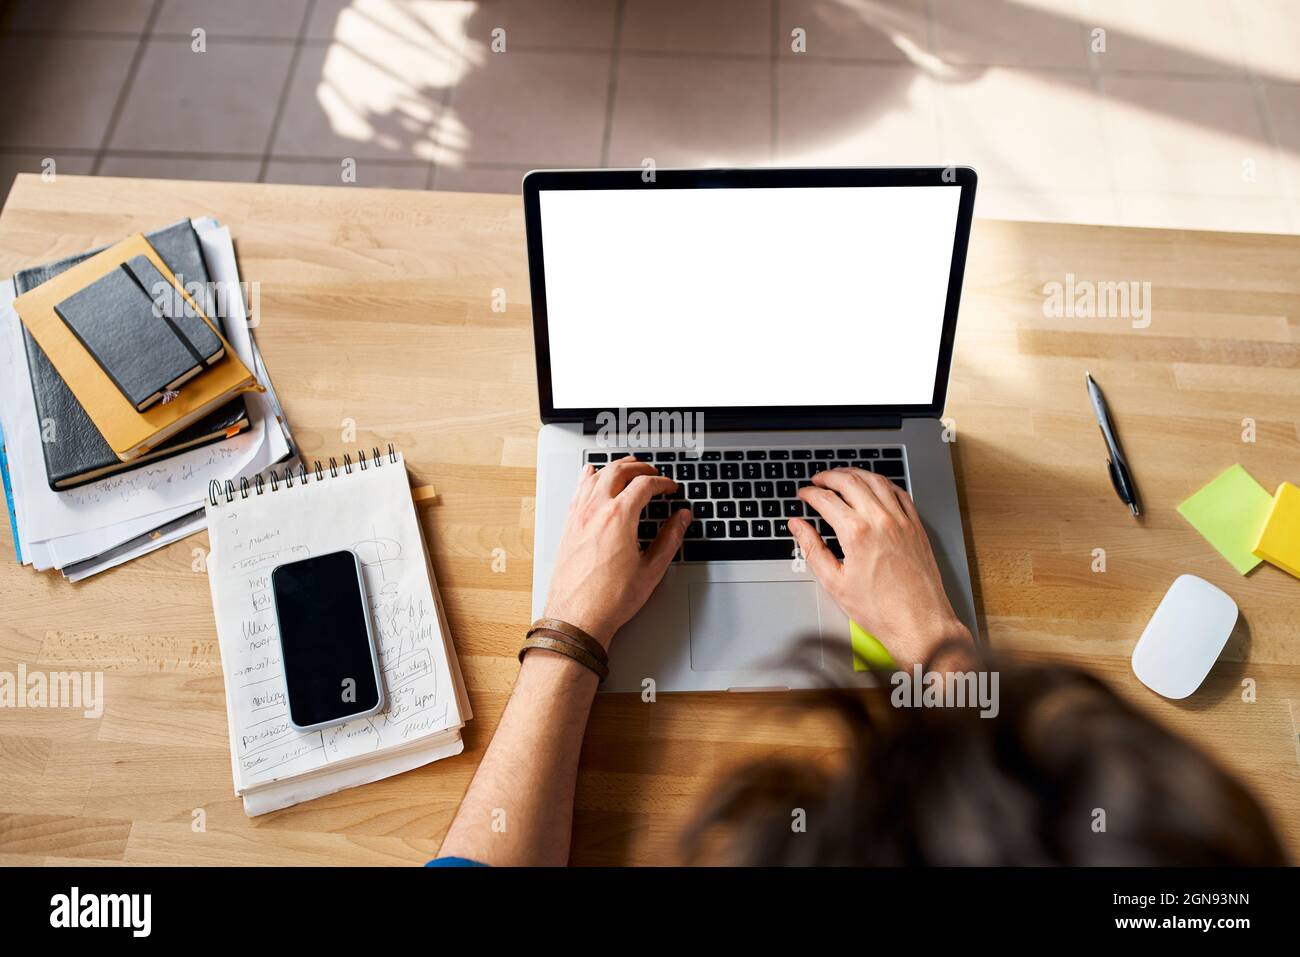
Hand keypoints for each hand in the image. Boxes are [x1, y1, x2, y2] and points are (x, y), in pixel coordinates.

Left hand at [543, 456, 690, 650]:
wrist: (577, 618)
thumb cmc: (609, 600)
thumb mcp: (651, 570)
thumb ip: (670, 538)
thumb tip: (681, 519)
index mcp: (619, 517)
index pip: (644, 484)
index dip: (662, 483)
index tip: (670, 488)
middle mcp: (596, 510)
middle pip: (619, 471)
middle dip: (640, 468)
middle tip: (653, 472)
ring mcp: (578, 516)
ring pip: (597, 475)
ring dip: (615, 467)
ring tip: (628, 467)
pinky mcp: (568, 526)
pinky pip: (578, 490)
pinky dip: (589, 477)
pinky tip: (592, 474)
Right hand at [788, 468, 971, 668]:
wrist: (918, 623)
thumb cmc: (880, 610)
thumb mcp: (835, 582)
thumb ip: (812, 549)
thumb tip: (798, 527)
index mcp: (857, 534)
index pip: (826, 500)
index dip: (810, 494)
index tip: (803, 495)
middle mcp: (881, 521)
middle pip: (850, 482)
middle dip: (829, 476)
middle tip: (818, 479)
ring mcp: (902, 521)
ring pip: (876, 481)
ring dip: (855, 473)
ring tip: (842, 476)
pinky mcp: (916, 527)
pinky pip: (900, 493)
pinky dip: (883, 483)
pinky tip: (875, 485)